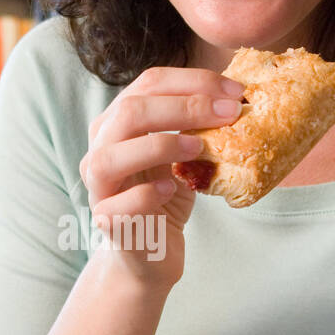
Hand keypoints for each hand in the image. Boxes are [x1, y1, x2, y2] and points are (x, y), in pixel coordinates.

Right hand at [79, 65, 244, 287]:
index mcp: (117, 122)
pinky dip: (147, 194)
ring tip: (200, 148)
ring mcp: (98, 187)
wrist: (150, 252)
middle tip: (230, 113)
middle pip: (130, 111)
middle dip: (185, 106)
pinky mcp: (107, 222)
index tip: (234, 90)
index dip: (193, 81)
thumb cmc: (166, 196)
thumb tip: (236, 95)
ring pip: (111, 156)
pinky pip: (118, 205)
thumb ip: (194, 124)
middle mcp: (99, 148)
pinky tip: (172, 189)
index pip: (148, 84)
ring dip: (160, 146)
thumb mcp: (182, 153)